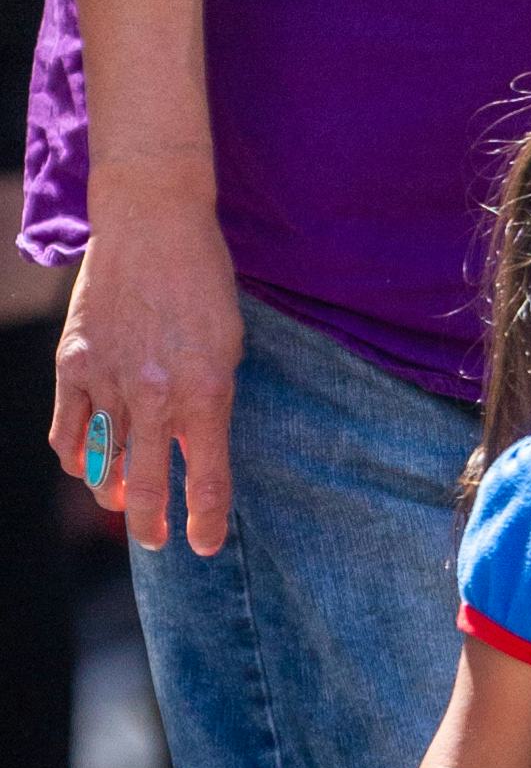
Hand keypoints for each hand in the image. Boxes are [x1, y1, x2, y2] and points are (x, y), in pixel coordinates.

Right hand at [52, 166, 242, 553]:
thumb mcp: (228, 349)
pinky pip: (66, 431)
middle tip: (155, 542)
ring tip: (121, 500)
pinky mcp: (73, 363)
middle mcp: (154, 395)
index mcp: (205, 393)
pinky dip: (76, 457)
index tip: (205, 546)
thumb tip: (192, 449)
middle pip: (147, 487)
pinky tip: (88, 462)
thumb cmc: (202, 283)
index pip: (208, 480)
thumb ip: (210, 403)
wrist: (153, 222)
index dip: (207, 522)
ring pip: (100, 465)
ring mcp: (108, 380)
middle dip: (152, 526)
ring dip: (110, 494)